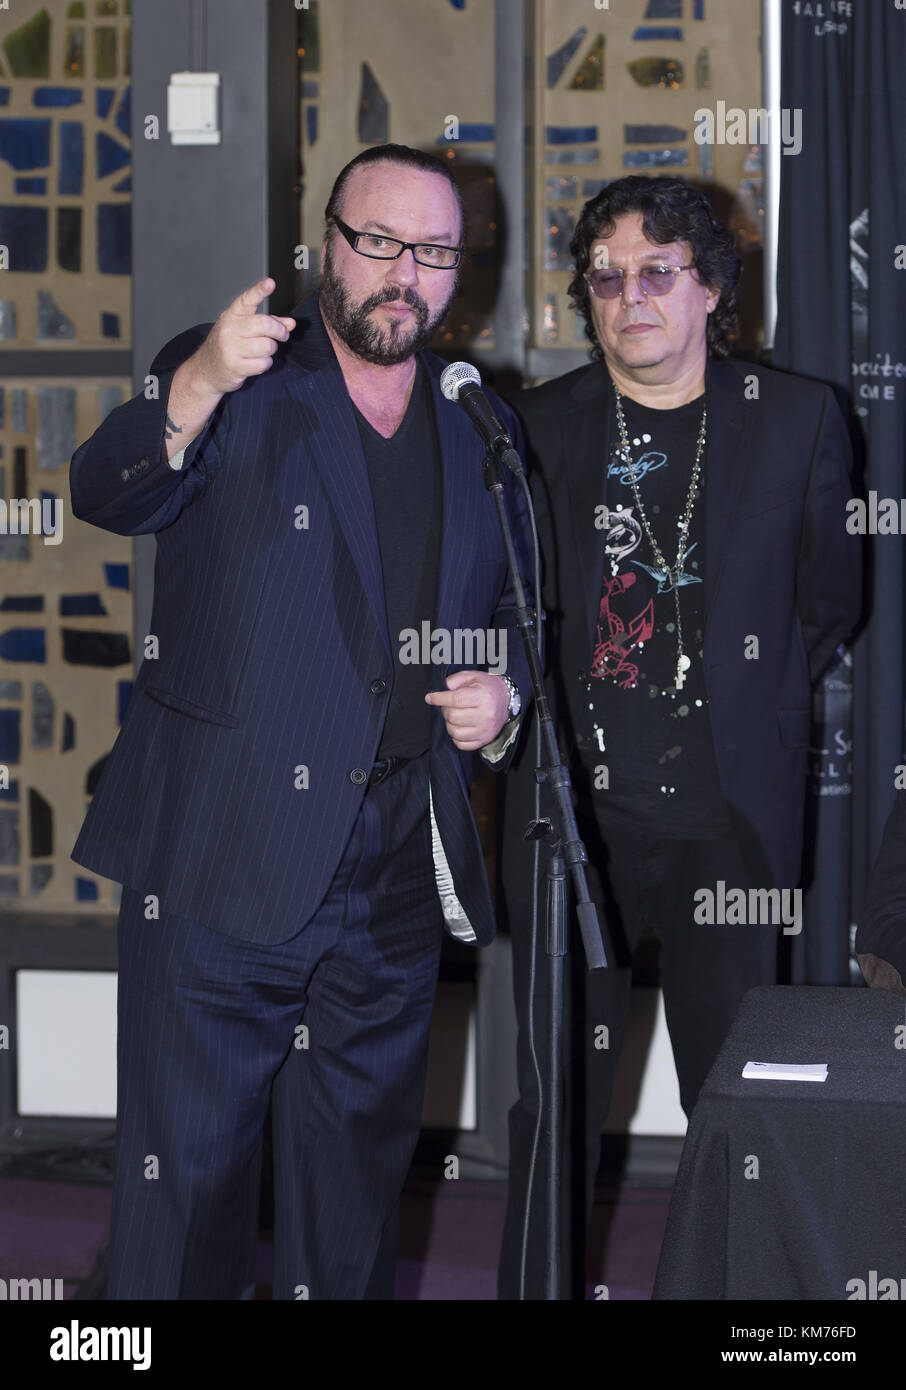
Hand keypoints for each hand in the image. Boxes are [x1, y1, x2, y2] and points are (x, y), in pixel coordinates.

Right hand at [187, 278, 296, 395]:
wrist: (206, 370)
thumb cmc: (229, 346)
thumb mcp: (244, 329)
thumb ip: (268, 323)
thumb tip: (290, 323)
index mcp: (232, 315)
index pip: (247, 300)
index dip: (259, 291)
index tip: (270, 283)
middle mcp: (229, 329)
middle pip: (264, 324)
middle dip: (279, 331)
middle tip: (283, 335)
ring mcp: (231, 347)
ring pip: (267, 346)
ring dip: (271, 350)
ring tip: (263, 351)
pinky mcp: (235, 366)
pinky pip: (263, 363)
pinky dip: (265, 364)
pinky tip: (256, 363)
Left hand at [425, 670, 510, 750]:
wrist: (506, 700)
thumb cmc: (486, 687)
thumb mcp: (472, 676)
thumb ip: (455, 680)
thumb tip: (441, 689)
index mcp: (482, 696)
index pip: (455, 700)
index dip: (439, 698)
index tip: (430, 698)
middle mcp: (485, 714)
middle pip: (453, 717)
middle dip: (445, 710)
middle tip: (447, 706)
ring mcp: (485, 730)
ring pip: (455, 733)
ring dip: (449, 724)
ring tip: (454, 716)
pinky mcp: (484, 740)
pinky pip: (462, 744)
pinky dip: (456, 737)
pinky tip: (459, 727)